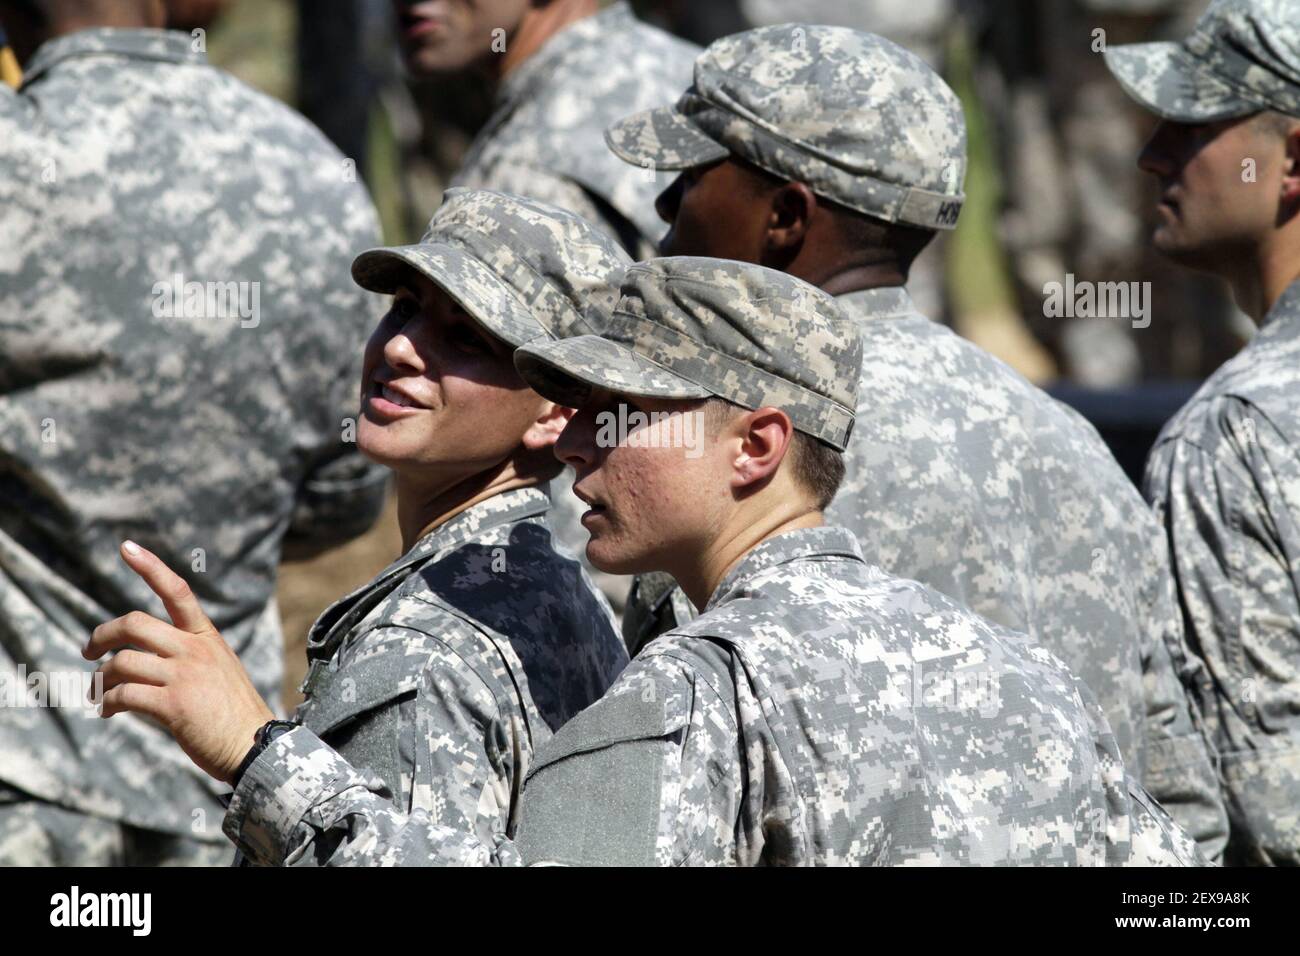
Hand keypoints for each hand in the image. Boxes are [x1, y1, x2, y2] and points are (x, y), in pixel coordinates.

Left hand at [83, 541, 275, 784]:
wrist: (255, 745)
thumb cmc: (233, 713)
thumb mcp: (218, 670)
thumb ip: (187, 657)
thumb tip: (138, 660)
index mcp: (207, 637)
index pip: (177, 591)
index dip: (150, 567)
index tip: (126, 547)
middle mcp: (195, 649)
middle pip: (134, 624)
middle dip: (102, 636)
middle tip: (88, 653)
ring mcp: (184, 675)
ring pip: (122, 662)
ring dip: (101, 679)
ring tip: (99, 694)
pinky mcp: (173, 704)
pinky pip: (124, 694)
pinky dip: (108, 702)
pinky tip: (108, 711)